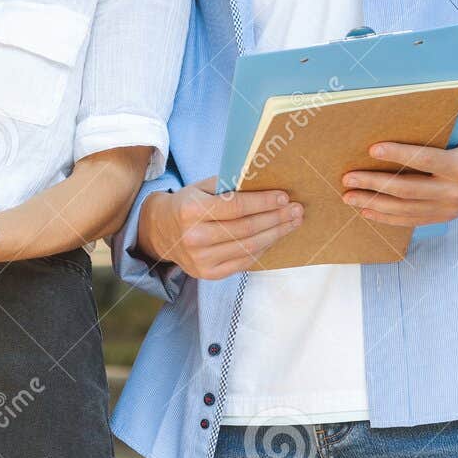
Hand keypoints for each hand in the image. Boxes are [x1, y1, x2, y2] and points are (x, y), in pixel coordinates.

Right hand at [137, 177, 302, 279]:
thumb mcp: (201, 187)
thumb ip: (228, 185)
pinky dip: (263, 249)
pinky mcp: (208, 274)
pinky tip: (275, 237)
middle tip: (297, 210)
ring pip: (249, 248)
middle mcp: (194, 238)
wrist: (161, 231)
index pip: (236, 207)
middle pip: (246, 229)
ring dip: (275, 234)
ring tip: (292, 223)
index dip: (263, 202)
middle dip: (276, 218)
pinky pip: (243, 262)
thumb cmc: (188, 204)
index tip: (284, 197)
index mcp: (191, 211)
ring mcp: (201, 260)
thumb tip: (265, 183)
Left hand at [341, 104, 457, 227]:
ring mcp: (450, 207)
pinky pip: (413, 220)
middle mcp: (456, 190)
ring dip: (375, 204)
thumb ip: (454, 105)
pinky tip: (367, 212)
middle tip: (348, 177)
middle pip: (408, 190)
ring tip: (349, 197)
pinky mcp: (446, 215)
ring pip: (406, 209)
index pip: (425, 160)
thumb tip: (423, 85)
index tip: (372, 150)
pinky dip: (388, 218)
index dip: (398, 155)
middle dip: (375, 184)